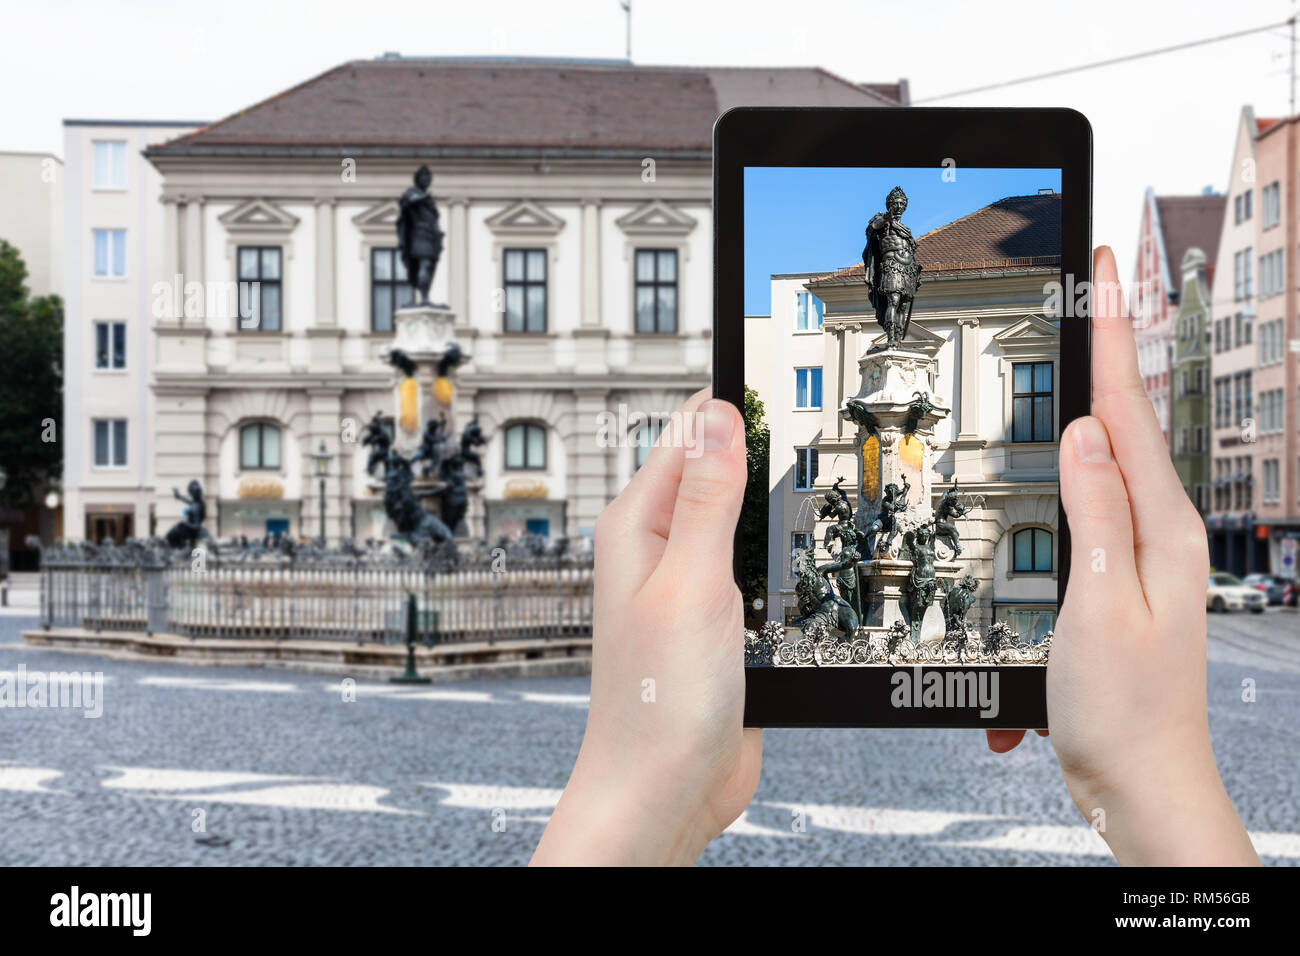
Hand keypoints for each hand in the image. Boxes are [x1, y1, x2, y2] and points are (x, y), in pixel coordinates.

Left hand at [532, 389, 759, 864]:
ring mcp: (692, 586)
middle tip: (805, 402)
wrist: (665, 791)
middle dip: (754, 441)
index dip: (729, 398)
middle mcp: (661, 549)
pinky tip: (801, 543)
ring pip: (739, 518)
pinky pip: (754, 566)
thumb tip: (715, 412)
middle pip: (715, 470)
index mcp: (638, 526)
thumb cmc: (657, 701)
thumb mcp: (692, 583)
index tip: (772, 360)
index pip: (685, 434)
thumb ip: (706, 498)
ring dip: (768, 496)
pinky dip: (777, 550)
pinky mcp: (721, 622)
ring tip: (807, 455)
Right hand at [987, 247, 1257, 865]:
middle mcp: (1159, 530)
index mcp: (1160, 526)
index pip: (1127, 409)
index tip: (1103, 267)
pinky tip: (1062, 462)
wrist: (1141, 781)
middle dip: (1107, 346)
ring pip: (1107, 460)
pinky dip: (1069, 481)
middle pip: (1124, 419)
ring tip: (1078, 348)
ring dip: (1089, 404)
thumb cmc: (1122, 706)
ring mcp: (1141, 553)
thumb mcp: (1098, 604)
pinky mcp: (1120, 576)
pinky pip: (1092, 510)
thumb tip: (1086, 431)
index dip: (1113, 333)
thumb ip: (1095, 512)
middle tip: (1090, 284)